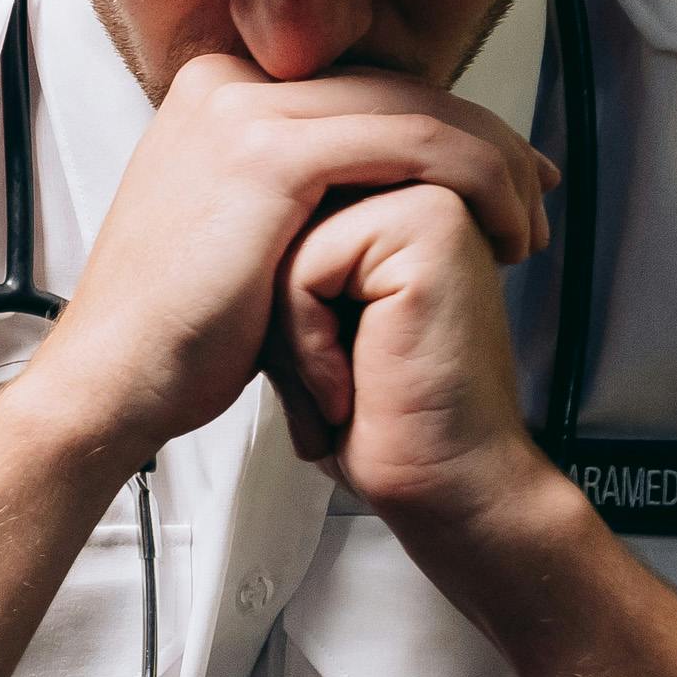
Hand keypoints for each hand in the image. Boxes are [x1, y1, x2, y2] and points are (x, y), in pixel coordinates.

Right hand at [28, 51, 556, 463]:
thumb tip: (374, 176)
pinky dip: (474, 182)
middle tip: (538, 194)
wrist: (115, 379)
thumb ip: (295, 184)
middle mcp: (226, 84)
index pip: (361, 86)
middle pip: (395, 88)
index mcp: (216, 91)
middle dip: (486, 142)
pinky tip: (499, 228)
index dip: (447, 126)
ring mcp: (243, 111)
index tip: (506, 176)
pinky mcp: (270, 153)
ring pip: (416, 109)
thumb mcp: (240, 229)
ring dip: (494, 166)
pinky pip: (411, 145)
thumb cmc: (177, 330)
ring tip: (527, 227)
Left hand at [266, 181, 552, 528]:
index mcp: (399, 206)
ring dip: (292, 339)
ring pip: (287, 248)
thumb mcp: (310, 322)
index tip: (337, 373)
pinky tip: (351, 388)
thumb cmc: (384, 421)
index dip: (277, 310)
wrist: (447, 482)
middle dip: (281, 322)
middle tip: (334, 391)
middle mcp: (422, 194)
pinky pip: (305, 271)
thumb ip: (286, 258)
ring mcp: (432, 204)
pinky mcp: (429, 230)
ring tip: (341, 391)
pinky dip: (307, 344)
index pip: (279, 222)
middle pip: (279, 230)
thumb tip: (229, 216)